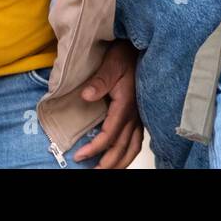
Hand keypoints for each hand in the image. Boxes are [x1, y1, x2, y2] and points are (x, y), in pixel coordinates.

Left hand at [71, 39, 142, 167]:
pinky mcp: (141, 114)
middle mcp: (135, 115)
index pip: (110, 136)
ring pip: (133, 147)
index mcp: (126, 105)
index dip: (95, 149)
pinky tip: (122, 154)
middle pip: (122, 148)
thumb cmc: (125, 54)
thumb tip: (86, 96)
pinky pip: (137, 139)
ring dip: (120, 162)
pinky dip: (129, 151)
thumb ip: (99, 81)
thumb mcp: (111, 64)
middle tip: (92, 172)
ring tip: (107, 170)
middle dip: (108, 164)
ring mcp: (140, 116)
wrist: (140, 48)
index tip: (79, 156)